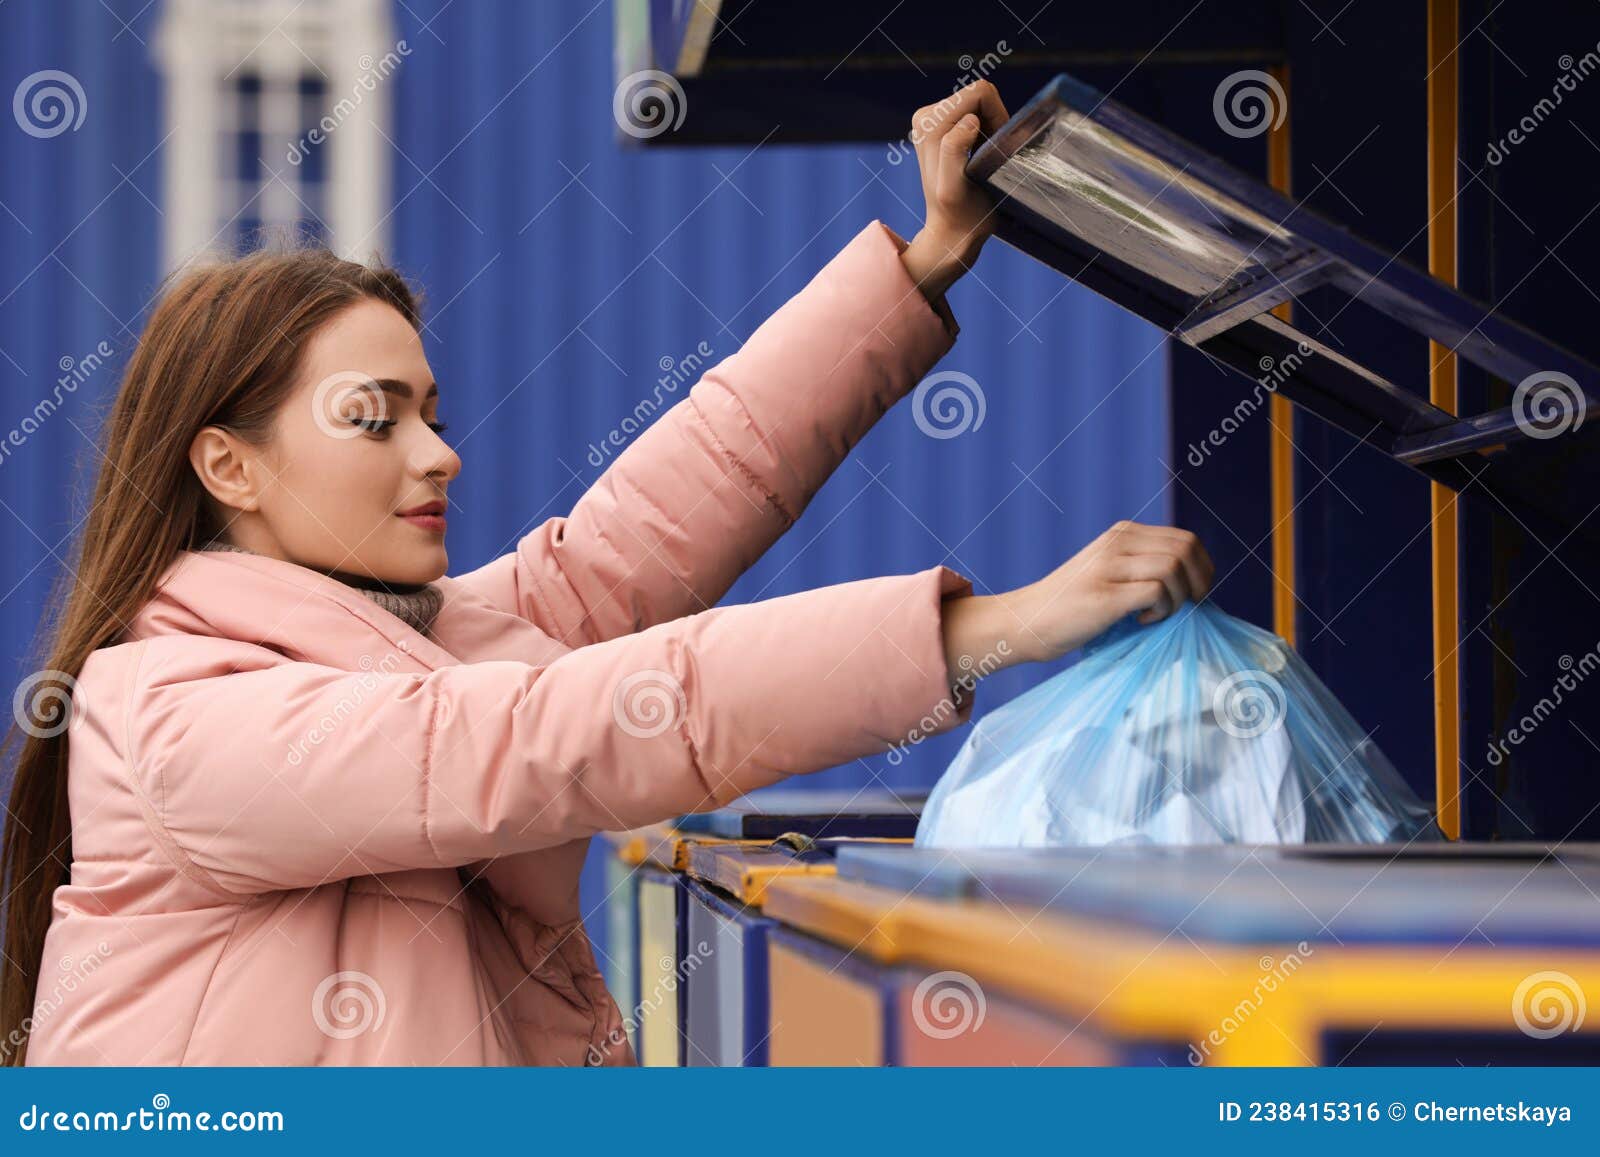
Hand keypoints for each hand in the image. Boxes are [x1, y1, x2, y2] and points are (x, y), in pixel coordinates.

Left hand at [899, 80, 1009, 301]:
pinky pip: (977, 111)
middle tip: (988, 156)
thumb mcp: (952, 187)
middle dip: (993, 120)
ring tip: (983, 159)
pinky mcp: (942, 125)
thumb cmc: (958, 213)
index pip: (980, 93)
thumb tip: (969, 122)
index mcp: (928, 122)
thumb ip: (953, 150)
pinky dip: (986, 130)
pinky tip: (978, 156)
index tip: (993, 149)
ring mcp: (932, 119)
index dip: (997, 117)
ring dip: (990, 127)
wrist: (951, 231)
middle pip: (979, 94)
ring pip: (980, 102)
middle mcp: (925, 115)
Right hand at [940, 522, 1215, 689]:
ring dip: (1178, 599)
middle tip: (1187, 608)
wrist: (1028, 621)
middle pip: (1185, 549)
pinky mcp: (1105, 594)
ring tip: (1157, 615)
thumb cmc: (1072, 606)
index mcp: (1122, 534)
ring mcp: (1109, 566)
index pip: (1185, 539)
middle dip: (1198, 583)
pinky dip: (1161, 612)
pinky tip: (1142, 622)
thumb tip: (1194, 583)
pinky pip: (1157, 592)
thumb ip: (1142, 567)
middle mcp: (1117, 542)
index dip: (1202, 568)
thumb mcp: (1109, 572)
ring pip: (1174, 568)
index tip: (1195, 595)